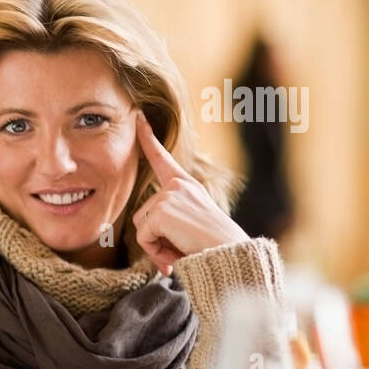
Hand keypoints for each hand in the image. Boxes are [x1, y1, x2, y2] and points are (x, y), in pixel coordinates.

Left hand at [132, 112, 248, 275]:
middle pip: (142, 215)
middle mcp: (177, 185)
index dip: (148, 138)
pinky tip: (176, 251)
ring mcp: (169, 195)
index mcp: (186, 185)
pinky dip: (155, 251)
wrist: (230, 252)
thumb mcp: (190, 224)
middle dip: (155, 237)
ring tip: (181, 248)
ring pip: (142, 227)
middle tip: (181, 246)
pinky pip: (143, 237)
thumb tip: (144, 239)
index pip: (162, 158)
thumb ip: (168, 221)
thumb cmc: (213, 245)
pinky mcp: (162, 210)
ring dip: (156, 245)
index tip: (138, 117)